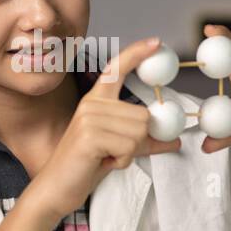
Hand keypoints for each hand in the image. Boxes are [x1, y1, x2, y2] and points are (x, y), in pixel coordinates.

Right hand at [24, 37, 181, 219]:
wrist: (56, 188)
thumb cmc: (85, 166)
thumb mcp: (119, 150)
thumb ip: (145, 142)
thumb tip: (174, 140)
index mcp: (96, 100)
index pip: (117, 69)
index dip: (137, 54)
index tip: (157, 42)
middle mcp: (92, 104)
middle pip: (143, 116)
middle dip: (137, 142)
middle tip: (113, 152)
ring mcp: (90, 118)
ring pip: (138, 133)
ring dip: (128, 154)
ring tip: (106, 157)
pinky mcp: (90, 136)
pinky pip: (128, 148)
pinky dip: (121, 162)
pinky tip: (102, 162)